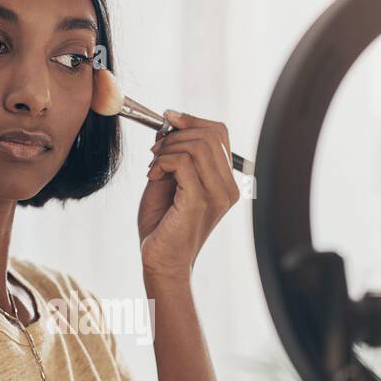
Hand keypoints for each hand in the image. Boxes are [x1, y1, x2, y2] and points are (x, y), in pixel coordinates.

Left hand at [138, 110, 240, 281]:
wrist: (160, 261)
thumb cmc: (162, 226)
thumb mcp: (166, 180)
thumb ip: (171, 153)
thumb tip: (167, 124)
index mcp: (224, 181)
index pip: (219, 133)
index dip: (192, 120)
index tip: (167, 120)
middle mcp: (227, 187)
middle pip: (210, 134)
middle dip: (177, 133)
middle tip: (155, 151)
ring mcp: (217, 195)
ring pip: (198, 145)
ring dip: (167, 148)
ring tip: (153, 166)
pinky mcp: (199, 201)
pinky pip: (183, 162)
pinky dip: (162, 162)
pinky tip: (153, 176)